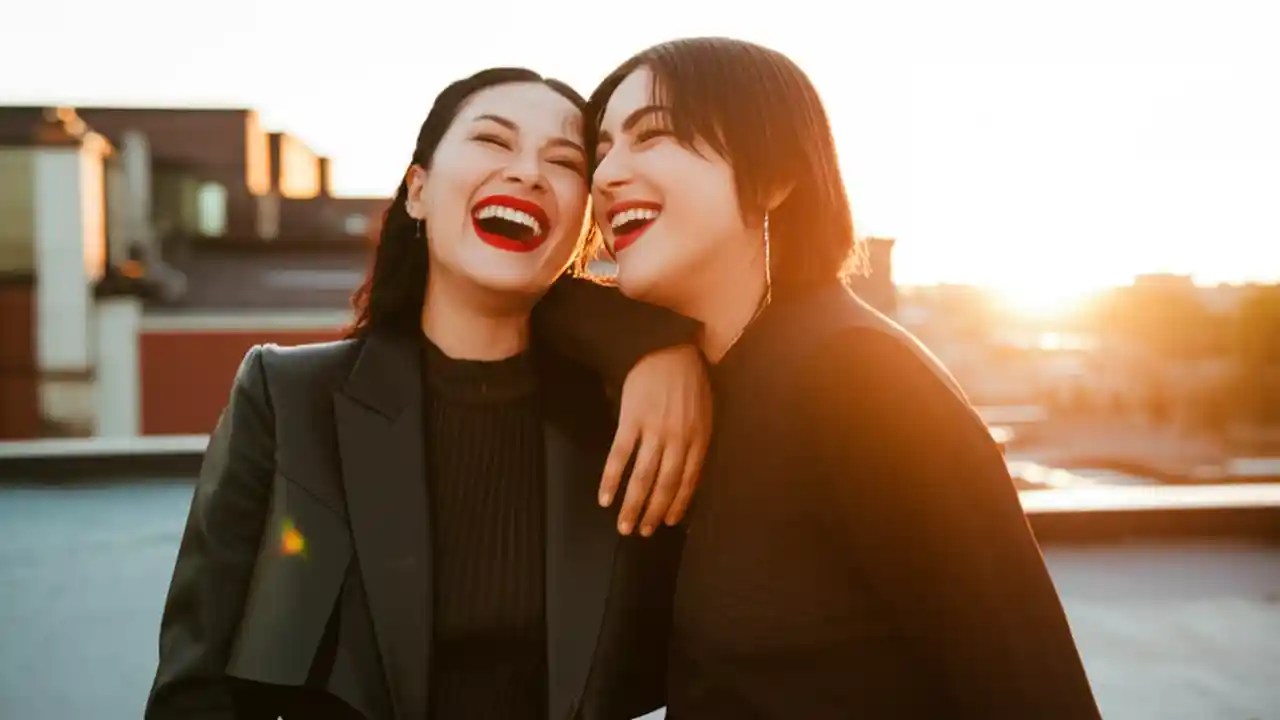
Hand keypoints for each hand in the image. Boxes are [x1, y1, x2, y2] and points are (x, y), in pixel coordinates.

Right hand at [600, 345, 711, 535]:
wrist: (666, 350)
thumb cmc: (689, 382)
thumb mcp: (705, 413)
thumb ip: (698, 442)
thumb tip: (688, 471)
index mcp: (699, 439)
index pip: (689, 482)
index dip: (678, 505)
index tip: (669, 523)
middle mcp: (678, 440)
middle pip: (664, 485)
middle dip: (653, 513)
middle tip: (642, 533)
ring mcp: (654, 431)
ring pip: (642, 478)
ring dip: (632, 505)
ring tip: (623, 526)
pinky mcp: (631, 421)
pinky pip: (619, 456)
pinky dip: (611, 479)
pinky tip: (604, 498)